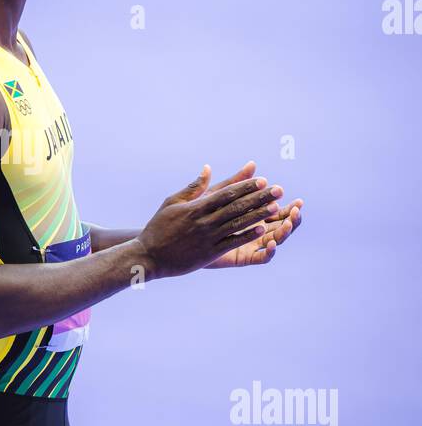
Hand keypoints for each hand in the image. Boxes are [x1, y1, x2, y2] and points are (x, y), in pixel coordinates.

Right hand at [137, 163, 286, 278]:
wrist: (148, 256)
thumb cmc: (158, 227)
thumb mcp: (172, 202)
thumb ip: (193, 188)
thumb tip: (207, 169)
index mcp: (195, 208)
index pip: (227, 194)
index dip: (246, 186)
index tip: (262, 180)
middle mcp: (204, 221)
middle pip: (237, 206)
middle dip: (259, 197)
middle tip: (278, 190)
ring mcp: (208, 238)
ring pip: (238, 223)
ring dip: (258, 215)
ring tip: (275, 207)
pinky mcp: (209, 254)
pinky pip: (232, 243)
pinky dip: (247, 235)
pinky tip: (261, 229)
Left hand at [201, 161, 302, 267]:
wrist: (181, 240)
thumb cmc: (197, 216)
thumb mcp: (215, 197)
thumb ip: (234, 183)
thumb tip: (252, 163)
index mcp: (251, 217)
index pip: (275, 211)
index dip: (287, 206)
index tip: (297, 199)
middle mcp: (254, 231)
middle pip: (279, 226)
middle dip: (290, 218)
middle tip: (297, 209)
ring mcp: (249, 246)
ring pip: (274, 240)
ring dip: (283, 232)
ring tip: (289, 223)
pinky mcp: (241, 258)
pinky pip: (259, 258)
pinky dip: (267, 252)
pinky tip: (270, 243)